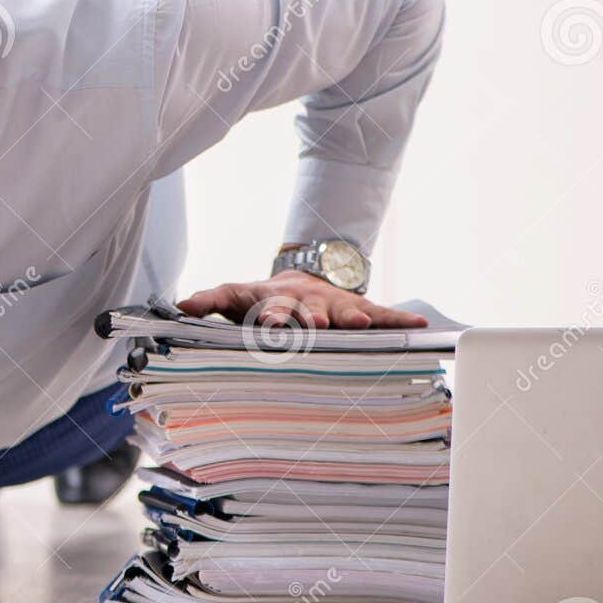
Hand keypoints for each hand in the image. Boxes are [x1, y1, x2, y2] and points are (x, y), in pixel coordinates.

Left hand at [177, 270, 427, 329]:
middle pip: (310, 309)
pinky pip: (382, 314)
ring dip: (353, 318)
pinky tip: (420, 324)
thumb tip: (181, 305)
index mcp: (274, 300)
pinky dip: (400, 318)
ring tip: (361, 324)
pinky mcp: (360, 308)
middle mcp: (307, 300)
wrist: (295, 279)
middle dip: (314, 317)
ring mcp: (335, 303)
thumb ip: (208, 300)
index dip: (270, 316)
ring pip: (346, 311)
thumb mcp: (231, 297)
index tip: (268, 324)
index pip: (270, 308)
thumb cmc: (258, 299)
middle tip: (320, 324)